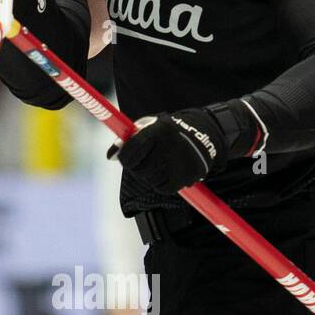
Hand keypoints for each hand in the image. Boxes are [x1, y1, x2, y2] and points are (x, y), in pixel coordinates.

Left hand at [108, 108, 226, 193]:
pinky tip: (167, 172)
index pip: (130, 152)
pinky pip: (162, 188)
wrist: (203, 135)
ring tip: (158, 163)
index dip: (123, 157)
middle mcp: (168, 147)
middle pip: (138, 169)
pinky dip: (161, 183)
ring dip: (149, 175)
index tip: (125, 157)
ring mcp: (178, 163)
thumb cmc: (168, 131)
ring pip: (149, 180)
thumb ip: (128, 138)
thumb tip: (111, 155)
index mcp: (157, 131)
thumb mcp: (149, 126)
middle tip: (144, 160)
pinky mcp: (185, 178)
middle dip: (136, 167)